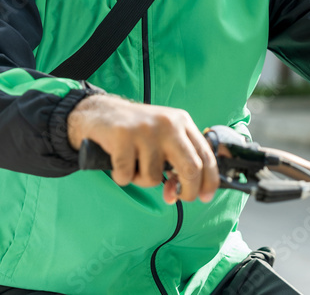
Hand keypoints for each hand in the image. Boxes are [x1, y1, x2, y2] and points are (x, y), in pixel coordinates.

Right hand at [67, 94, 218, 203]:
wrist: (99, 111)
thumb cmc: (135, 131)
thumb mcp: (163, 137)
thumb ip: (176, 162)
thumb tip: (178, 194)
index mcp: (182, 122)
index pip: (206, 155)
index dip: (209, 181)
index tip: (205, 197)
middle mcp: (168, 123)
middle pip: (191, 168)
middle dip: (187, 191)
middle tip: (174, 197)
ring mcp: (146, 129)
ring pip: (153, 177)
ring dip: (140, 180)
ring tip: (132, 163)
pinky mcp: (123, 136)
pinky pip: (127, 175)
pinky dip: (121, 176)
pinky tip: (117, 161)